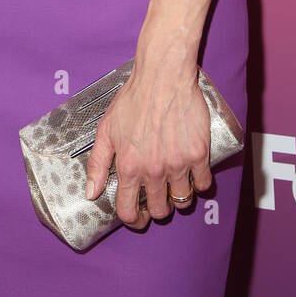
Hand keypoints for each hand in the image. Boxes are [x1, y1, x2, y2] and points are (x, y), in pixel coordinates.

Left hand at [85, 63, 211, 228]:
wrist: (162, 77)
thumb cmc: (133, 99)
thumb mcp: (106, 129)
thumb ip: (97, 163)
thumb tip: (91, 193)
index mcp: (128, 166)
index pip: (128, 210)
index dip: (132, 219)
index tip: (137, 217)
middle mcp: (153, 170)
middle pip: (159, 210)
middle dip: (157, 209)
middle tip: (157, 199)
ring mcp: (178, 164)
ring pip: (183, 201)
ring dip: (178, 198)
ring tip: (174, 185)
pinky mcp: (198, 154)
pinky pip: (203, 183)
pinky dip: (199, 183)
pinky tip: (192, 174)